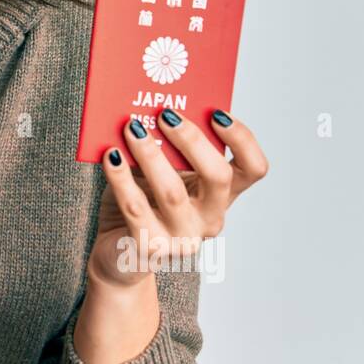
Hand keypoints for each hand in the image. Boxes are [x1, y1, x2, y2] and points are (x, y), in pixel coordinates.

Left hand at [88, 109, 267, 287]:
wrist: (118, 255)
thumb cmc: (143, 205)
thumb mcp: (163, 174)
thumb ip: (166, 148)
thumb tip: (152, 108)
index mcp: (220, 195)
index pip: (252, 168)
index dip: (241, 139)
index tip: (217, 113)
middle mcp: (209, 218)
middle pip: (218, 177)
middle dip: (192, 140)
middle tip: (165, 115)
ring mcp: (182, 238)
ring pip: (173, 192)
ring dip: (151, 154)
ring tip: (132, 128)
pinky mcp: (151, 249)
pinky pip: (135, 208)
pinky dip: (121, 178)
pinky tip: (111, 156)